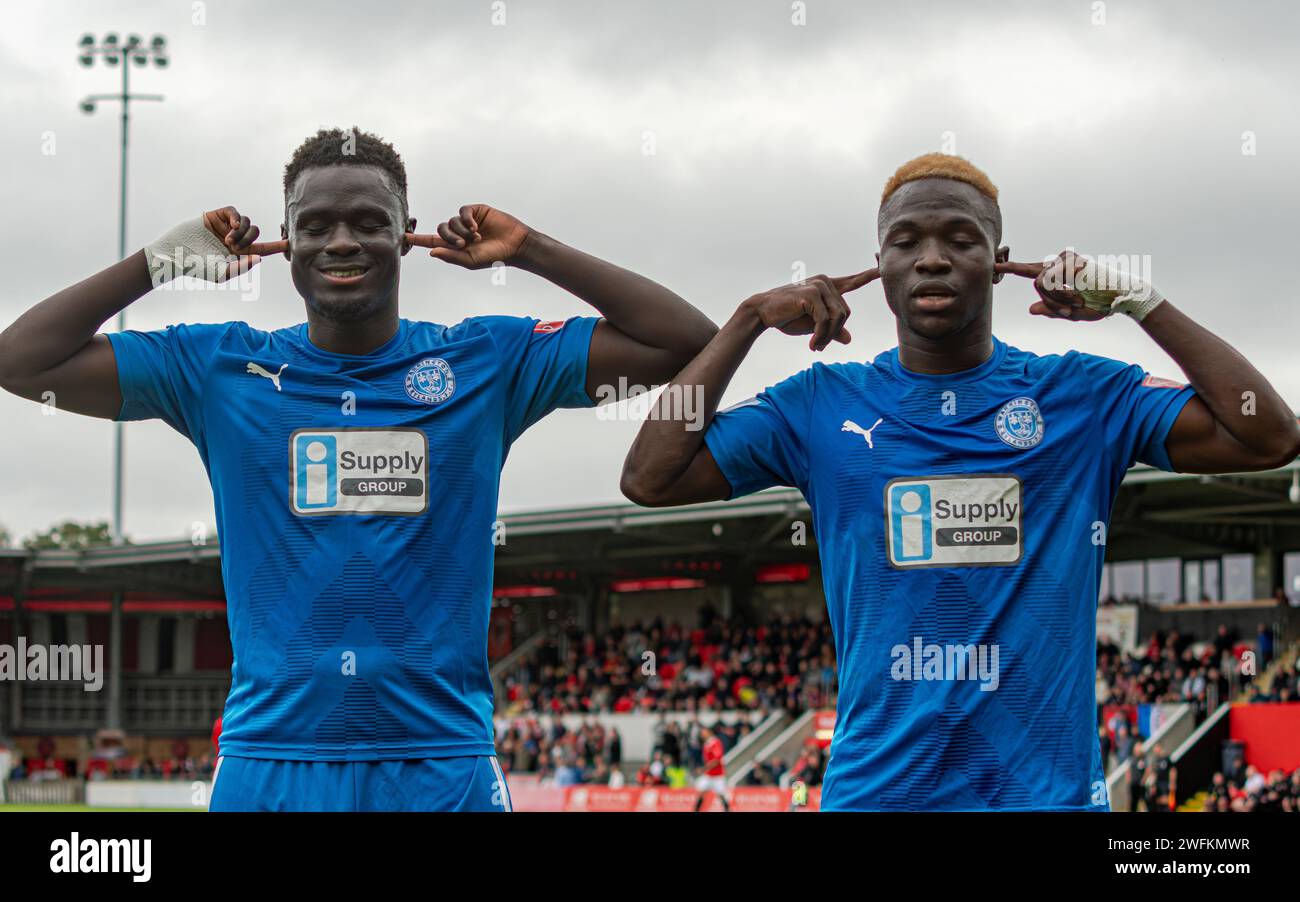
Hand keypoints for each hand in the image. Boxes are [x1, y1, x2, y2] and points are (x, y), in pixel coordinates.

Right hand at [200, 206, 286, 276]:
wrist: (177, 254)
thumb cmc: (198, 268)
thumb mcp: (222, 273)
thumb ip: (242, 266)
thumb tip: (260, 258)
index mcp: (239, 254)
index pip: (263, 249)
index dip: (277, 246)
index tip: (291, 243)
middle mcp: (235, 239)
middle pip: (256, 232)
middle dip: (249, 239)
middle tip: (233, 247)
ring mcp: (225, 227)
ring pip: (247, 222)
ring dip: (241, 232)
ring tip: (227, 241)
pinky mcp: (216, 216)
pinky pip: (234, 212)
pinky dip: (237, 218)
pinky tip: (232, 226)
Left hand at [405, 204, 530, 269]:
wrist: (514, 244)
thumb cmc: (494, 256)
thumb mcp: (470, 261)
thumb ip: (451, 256)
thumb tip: (431, 252)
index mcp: (455, 247)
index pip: (432, 242)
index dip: (418, 239)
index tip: (403, 237)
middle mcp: (459, 233)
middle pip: (440, 230)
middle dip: (449, 237)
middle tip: (463, 244)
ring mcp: (467, 221)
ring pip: (451, 221)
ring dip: (461, 230)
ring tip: (476, 237)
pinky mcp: (475, 211)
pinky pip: (462, 211)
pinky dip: (466, 219)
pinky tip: (476, 227)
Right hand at [742, 269, 878, 350]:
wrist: (763, 313)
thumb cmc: (787, 317)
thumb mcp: (813, 325)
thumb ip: (832, 328)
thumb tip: (849, 339)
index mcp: (827, 286)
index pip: (853, 281)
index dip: (869, 275)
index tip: (881, 267)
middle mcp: (825, 282)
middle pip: (845, 312)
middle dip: (835, 332)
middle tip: (820, 346)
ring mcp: (818, 286)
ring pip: (838, 317)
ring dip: (828, 336)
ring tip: (816, 346)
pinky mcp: (811, 294)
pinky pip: (825, 320)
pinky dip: (821, 335)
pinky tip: (812, 343)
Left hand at [996, 250, 1108, 321]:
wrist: (1120, 296)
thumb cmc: (1098, 304)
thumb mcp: (1070, 312)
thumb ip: (1051, 310)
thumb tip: (1030, 309)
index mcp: (1057, 274)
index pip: (1030, 270)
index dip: (1012, 268)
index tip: (995, 264)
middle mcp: (1059, 263)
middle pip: (1036, 282)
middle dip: (1050, 300)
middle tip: (1070, 309)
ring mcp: (1064, 259)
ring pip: (1041, 283)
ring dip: (1057, 298)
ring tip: (1078, 299)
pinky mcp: (1069, 260)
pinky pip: (1049, 281)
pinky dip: (1062, 293)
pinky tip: (1079, 292)